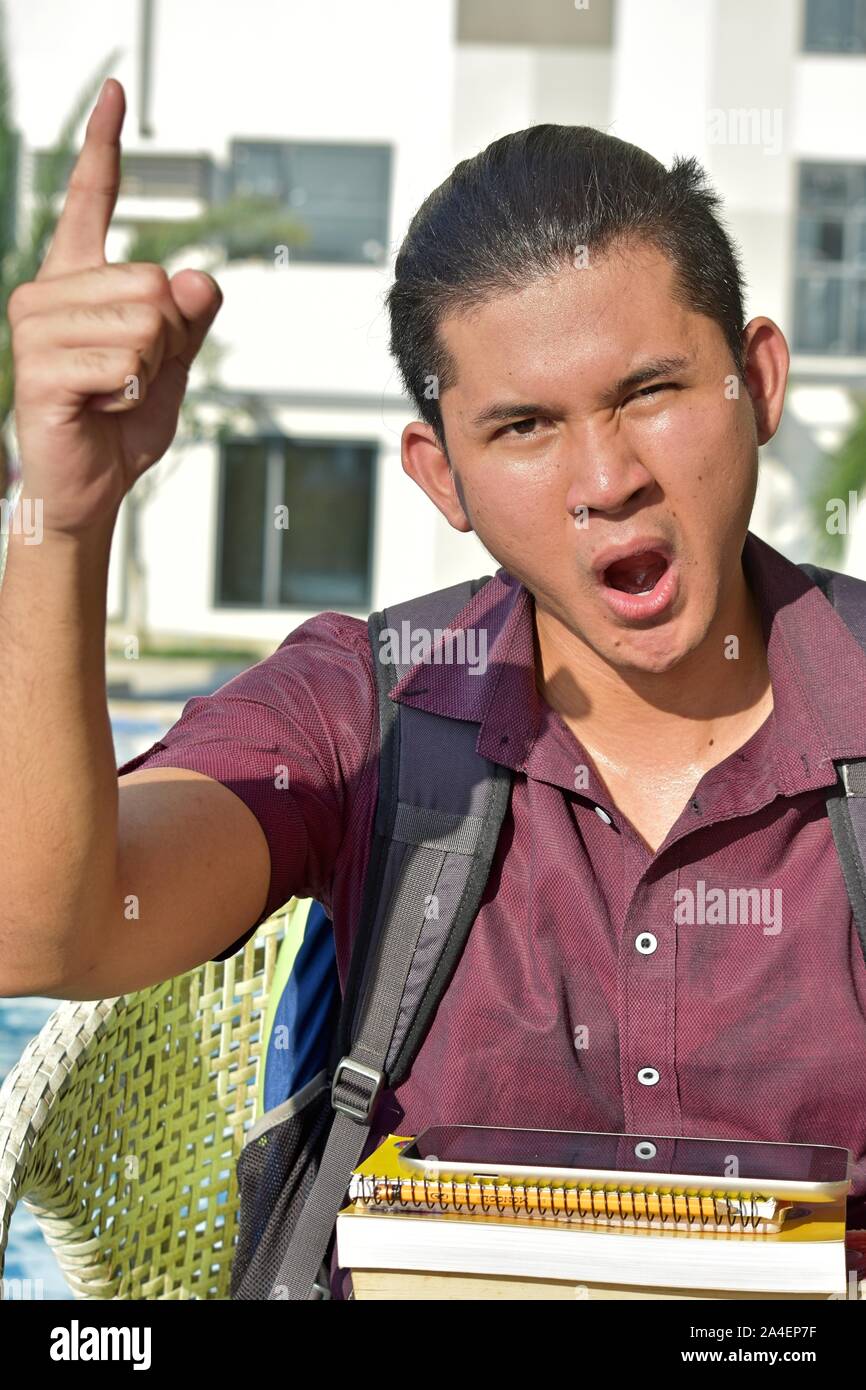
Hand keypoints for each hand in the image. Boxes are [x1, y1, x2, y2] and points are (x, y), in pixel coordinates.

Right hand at [9, 77, 222, 534]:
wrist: (90, 488)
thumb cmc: (121, 424)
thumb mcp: (173, 365)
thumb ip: (190, 319)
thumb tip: (199, 276)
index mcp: (78, 281)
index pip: (91, 200)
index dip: (105, 147)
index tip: (117, 93)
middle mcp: (48, 292)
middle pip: (152, 281)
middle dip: (167, 338)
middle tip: (135, 374)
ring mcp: (36, 328)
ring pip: (143, 322)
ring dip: (151, 367)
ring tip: (116, 390)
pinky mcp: (39, 367)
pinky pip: (124, 361)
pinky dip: (131, 390)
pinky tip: (101, 405)